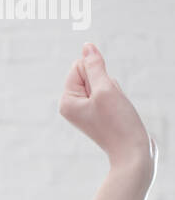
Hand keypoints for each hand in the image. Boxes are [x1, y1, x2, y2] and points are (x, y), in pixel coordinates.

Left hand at [58, 43, 157, 183]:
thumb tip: (87, 46)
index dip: (96, 74)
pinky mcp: (99, 112)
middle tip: (110, 104)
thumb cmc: (117, 123)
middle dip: (106, 83)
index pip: (79, 66)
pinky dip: (117, 97)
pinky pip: (110, 92)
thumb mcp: (105, 88)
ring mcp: (86, 110)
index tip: (102, 95)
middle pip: (91, 73)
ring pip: (103, 82)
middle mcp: (73, 105)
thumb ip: (94, 65)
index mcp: (66, 101)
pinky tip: (119, 111)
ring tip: (115, 109)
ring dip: (114, 90)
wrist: (132, 152)